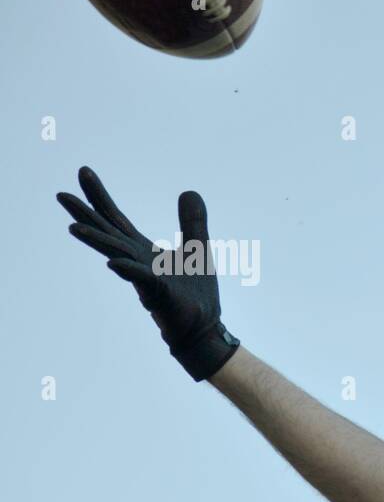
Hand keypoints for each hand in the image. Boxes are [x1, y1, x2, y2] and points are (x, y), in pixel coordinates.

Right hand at [57, 166, 239, 380]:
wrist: (204, 330)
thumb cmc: (196, 294)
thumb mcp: (198, 248)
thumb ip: (192, 222)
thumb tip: (188, 191)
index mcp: (143, 252)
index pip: (117, 221)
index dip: (100, 197)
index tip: (84, 172)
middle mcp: (138, 263)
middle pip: (108, 234)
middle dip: (86, 215)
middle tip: (61, 195)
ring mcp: (146, 280)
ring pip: (118, 256)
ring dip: (98, 242)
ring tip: (74, 227)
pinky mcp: (161, 296)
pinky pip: (144, 281)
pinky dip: (130, 271)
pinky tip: (115, 263)